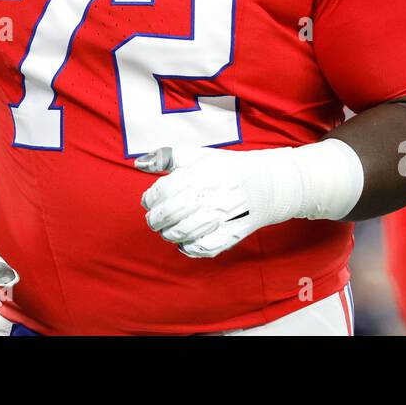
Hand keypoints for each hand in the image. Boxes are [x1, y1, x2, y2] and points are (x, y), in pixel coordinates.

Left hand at [136, 145, 295, 258]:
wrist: (265, 183)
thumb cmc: (225, 168)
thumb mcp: (198, 156)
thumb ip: (168, 157)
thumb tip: (139, 163)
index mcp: (202, 172)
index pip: (163, 191)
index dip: (149, 199)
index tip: (148, 202)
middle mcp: (212, 193)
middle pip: (171, 213)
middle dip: (155, 220)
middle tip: (154, 221)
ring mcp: (224, 215)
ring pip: (184, 232)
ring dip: (169, 235)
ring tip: (167, 231)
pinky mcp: (233, 233)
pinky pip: (205, 248)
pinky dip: (189, 248)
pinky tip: (184, 243)